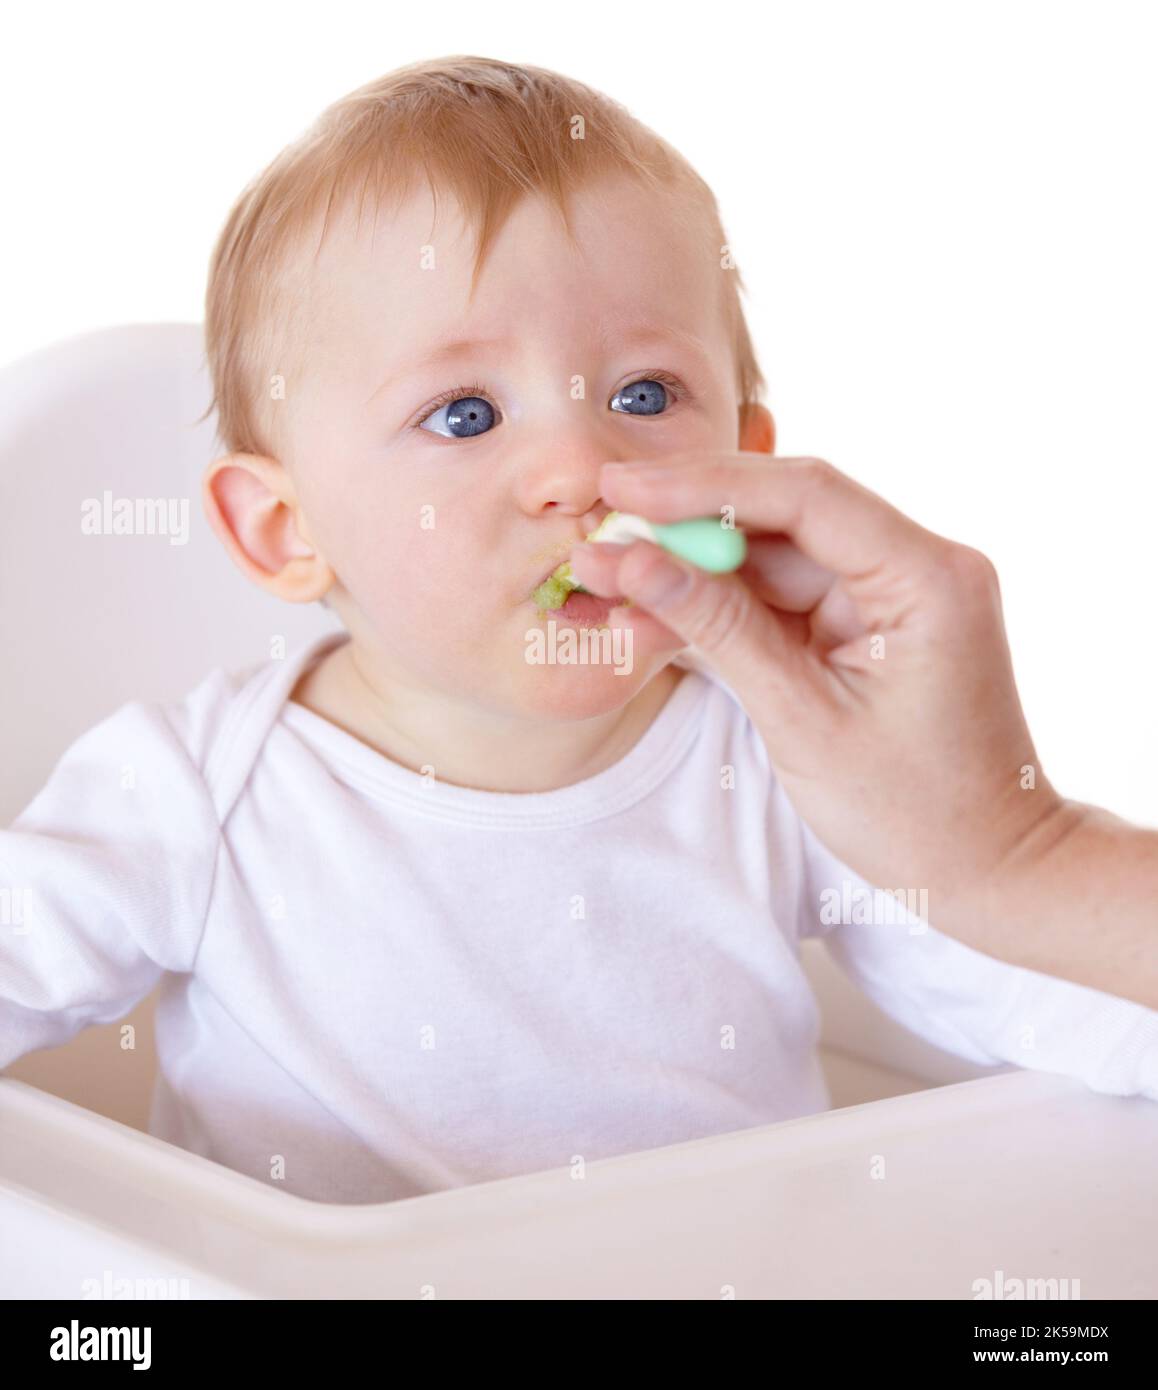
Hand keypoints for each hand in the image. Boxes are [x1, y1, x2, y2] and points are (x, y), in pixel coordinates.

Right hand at [568, 453, 1065, 914]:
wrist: (988, 868)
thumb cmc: (914, 812)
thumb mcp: (802, 720)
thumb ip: (718, 629)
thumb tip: (635, 562)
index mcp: (927, 577)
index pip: (805, 496)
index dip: (703, 484)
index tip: (623, 485)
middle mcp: (917, 564)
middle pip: (784, 513)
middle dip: (687, 518)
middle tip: (603, 518)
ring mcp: (892, 590)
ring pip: (773, 552)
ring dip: (692, 562)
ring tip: (607, 570)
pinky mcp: (866, 620)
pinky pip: (781, 594)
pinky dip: (719, 601)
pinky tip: (653, 602)